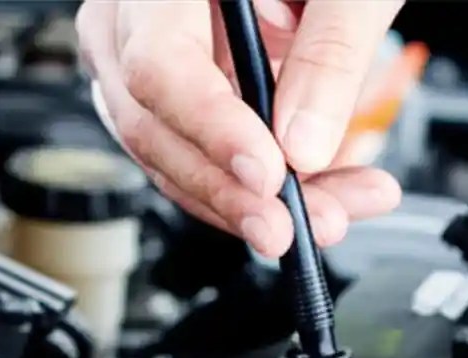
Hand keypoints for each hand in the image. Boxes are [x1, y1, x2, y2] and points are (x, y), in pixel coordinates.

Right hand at [77, 0, 403, 256]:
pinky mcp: (184, 92)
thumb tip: (302, 146)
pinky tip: (317, 199)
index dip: (211, 130)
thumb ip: (330, 52)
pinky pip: (197, 156)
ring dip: (244, 202)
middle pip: (151, 121)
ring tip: (325, 217)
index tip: (269, 176)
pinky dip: (252, 189)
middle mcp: (137, 15)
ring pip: (170, 154)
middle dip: (228, 191)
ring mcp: (152, 54)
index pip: (158, 63)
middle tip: (291, 227)